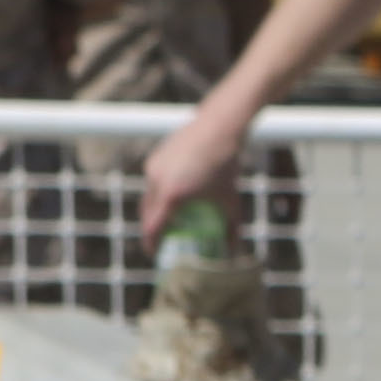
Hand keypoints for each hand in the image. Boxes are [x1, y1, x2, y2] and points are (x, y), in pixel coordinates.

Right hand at [133, 112, 241, 249]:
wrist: (219, 127)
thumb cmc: (226, 164)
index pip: (153, 227)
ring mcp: (154, 167)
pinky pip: (153, 180)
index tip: (154, 254)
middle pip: (146, 213)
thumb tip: (234, 250)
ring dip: (153, 210)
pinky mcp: (156, 156)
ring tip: (166, 219)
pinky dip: (158, 192)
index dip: (151, 243)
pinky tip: (172, 195)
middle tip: (161, 240)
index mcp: (172, 195)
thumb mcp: (230, 198)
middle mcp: (157, 181)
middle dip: (151, 228)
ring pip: (148, 196)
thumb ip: (231, 227)